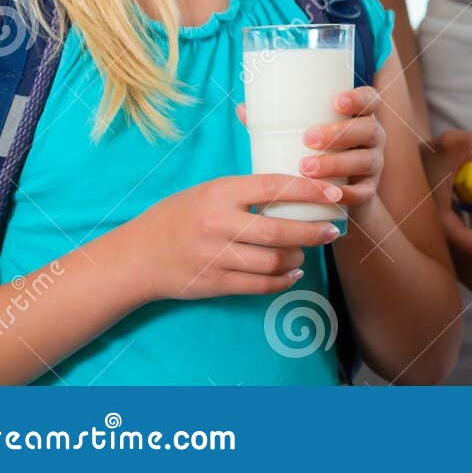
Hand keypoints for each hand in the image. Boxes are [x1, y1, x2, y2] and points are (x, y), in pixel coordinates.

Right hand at [127, 174, 345, 301]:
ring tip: (306, 251)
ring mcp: (215, 257)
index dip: (309, 190)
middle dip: (312, 232)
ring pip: (272, 261)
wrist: (137, 256)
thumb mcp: (208, 191)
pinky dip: (282, 280)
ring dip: (297, 257)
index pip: (274, 187)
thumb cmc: (179, 216)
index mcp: (219, 193)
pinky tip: (292, 273)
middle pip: (278, 231)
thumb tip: (297, 186)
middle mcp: (218, 224)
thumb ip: (246, 190)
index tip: (334, 194)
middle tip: (331, 230)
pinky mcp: (214, 284)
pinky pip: (259, 285)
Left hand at [237, 87, 385, 221]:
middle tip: (307, 138)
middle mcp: (372, 139)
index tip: (336, 101)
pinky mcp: (368, 192)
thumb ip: (277, 123)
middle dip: (339, 133)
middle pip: (367, 130)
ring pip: (365, 161)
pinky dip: (348, 194)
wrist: (333, 200)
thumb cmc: (314, 156)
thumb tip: (242, 109)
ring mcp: (373, 166)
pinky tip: (332, 196)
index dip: (358, 98)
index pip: (369, 100)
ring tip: (305, 168)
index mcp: (358, 117)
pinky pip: (364, 193)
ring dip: (337, 163)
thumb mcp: (302, 137)